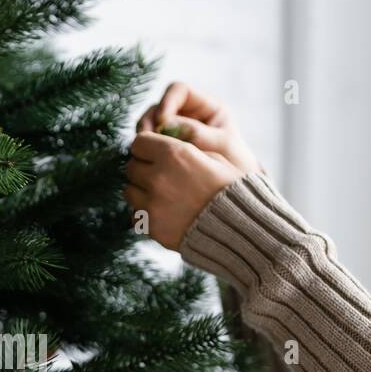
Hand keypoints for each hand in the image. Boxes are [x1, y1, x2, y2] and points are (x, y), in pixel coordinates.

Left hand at [124, 131, 242, 250]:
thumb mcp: (215, 156)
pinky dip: (145, 213)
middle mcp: (158, 178)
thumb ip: (184, 149)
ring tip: (161, 194)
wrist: (241, 229)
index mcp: (174, 154)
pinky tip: (164, 212)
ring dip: (141, 190)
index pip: (138, 142)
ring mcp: (152, 205)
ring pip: (129, 191)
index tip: (154, 153)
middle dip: (142, 168)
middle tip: (159, 175)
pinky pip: (136, 215)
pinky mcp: (151, 227)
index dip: (147, 147)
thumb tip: (163, 147)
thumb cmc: (232, 189)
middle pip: (131, 167)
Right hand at [137, 82, 261, 177]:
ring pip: (149, 125)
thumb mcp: (221, 146)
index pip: (179, 90)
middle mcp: (187, 116)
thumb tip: (166, 123)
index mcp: (206, 107)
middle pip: (158, 107)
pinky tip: (145, 163)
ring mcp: (174, 133)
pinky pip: (148, 145)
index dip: (167, 101)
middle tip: (146, 139)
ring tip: (143, 153)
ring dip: (143, 137)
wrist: (235, 192)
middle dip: (149, 121)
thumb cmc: (236, 165)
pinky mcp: (165, 151)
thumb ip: (196, 133)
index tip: (162, 120)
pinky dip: (144, 152)